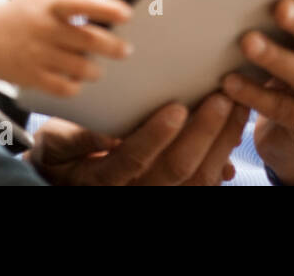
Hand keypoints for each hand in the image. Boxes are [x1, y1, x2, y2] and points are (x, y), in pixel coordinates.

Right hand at [0, 0, 132, 94]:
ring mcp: (37, 54)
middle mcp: (44, 28)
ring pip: (80, 67)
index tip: (126, 14)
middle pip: (88, 40)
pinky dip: (74, 85)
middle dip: (113, 47)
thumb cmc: (17, 14)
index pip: (82, 3)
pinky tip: (75, 79)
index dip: (106, 8)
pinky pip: (64, 87)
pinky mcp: (31, 77)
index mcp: (49, 4)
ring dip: (94, 69)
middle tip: (126, 49)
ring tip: (96, 67)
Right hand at [28, 92, 250, 185]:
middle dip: (203, 133)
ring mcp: (156, 195)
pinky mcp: (174, 192)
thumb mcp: (56, 140)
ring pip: (197, 179)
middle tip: (221, 98)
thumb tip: (108, 131)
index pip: (133, 160)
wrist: (66, 180)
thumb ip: (78, 136)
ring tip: (236, 106)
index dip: (156, 136)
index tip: (176, 107)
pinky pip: (204, 183)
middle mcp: (132, 191)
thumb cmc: (62, 152)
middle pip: (175, 170)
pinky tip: (235, 129)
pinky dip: (224, 157)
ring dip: (221, 141)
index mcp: (101, 177)